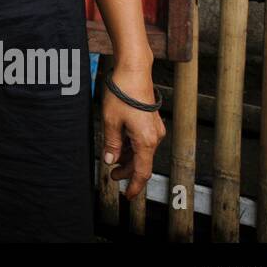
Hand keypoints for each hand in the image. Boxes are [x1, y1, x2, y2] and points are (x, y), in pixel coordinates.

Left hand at [101, 65, 164, 199]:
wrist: (134, 70)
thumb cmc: (122, 94)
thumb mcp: (110, 121)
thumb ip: (111, 144)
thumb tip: (110, 161)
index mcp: (146, 141)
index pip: (142, 172)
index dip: (134, 186)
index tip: (128, 196)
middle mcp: (155, 137)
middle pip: (142, 162)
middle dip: (127, 171)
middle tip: (111, 176)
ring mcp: (155, 128)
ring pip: (141, 151)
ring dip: (127, 158)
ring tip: (112, 160)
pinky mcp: (151, 121)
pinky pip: (142, 140)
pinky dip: (131, 146)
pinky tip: (119, 145)